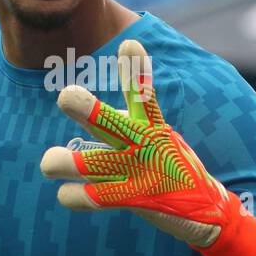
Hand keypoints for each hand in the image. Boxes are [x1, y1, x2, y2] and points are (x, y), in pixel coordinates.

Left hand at [40, 39, 255, 255]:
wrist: (207, 212)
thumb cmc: (172, 166)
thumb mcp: (157, 135)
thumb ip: (125, 118)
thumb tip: (94, 106)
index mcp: (151, 125)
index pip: (143, 93)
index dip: (136, 71)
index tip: (130, 43)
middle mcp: (145, 144)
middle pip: (113, 124)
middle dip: (90, 111)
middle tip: (66, 96)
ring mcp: (141, 173)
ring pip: (97, 165)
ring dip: (71, 163)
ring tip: (48, 162)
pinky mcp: (138, 199)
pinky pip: (99, 198)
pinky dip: (77, 197)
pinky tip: (65, 194)